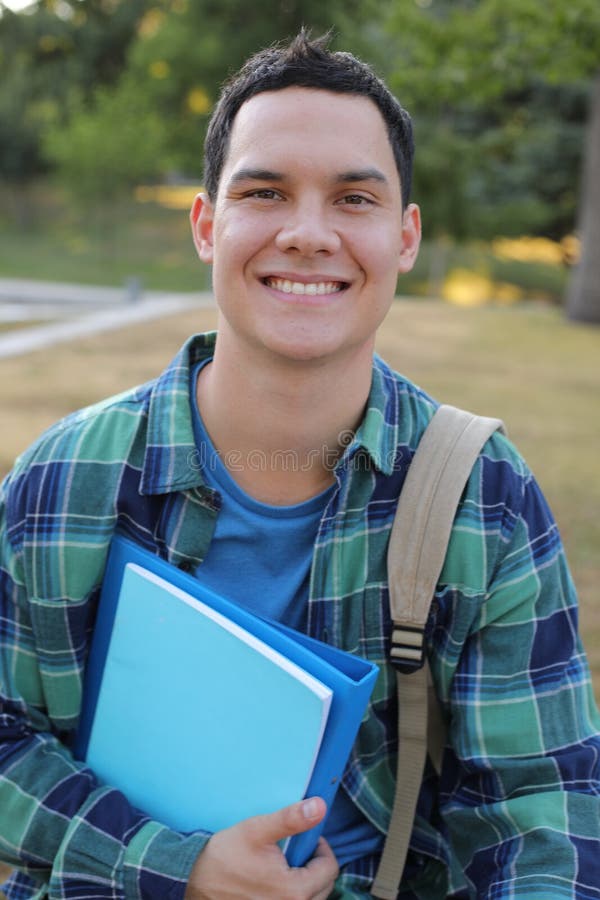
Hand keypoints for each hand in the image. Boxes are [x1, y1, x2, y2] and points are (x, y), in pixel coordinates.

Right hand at [184, 796, 338, 898]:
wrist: (195, 887)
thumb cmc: (224, 859)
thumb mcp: (257, 831)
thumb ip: (291, 819)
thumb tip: (319, 806)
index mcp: (296, 891)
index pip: (329, 868)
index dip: (320, 847)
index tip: (304, 838)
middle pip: (323, 885)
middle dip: (313, 864)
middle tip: (293, 850)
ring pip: (312, 898)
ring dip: (305, 880)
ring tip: (282, 865)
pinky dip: (292, 893)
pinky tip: (273, 882)